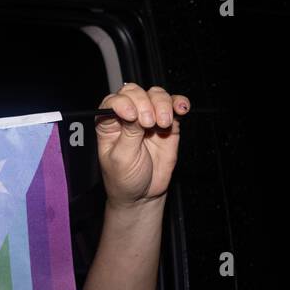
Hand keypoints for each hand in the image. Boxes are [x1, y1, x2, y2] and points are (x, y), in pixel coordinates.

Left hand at [95, 83, 188, 207]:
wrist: (142, 196)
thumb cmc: (123, 179)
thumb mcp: (121, 158)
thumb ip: (129, 134)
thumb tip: (136, 112)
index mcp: (109, 123)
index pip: (114, 101)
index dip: (123, 103)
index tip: (131, 115)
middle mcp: (128, 116)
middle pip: (135, 93)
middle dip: (144, 103)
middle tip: (148, 123)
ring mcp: (149, 118)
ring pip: (156, 96)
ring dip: (162, 104)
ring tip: (163, 123)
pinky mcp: (168, 124)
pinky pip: (175, 106)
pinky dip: (179, 103)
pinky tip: (181, 110)